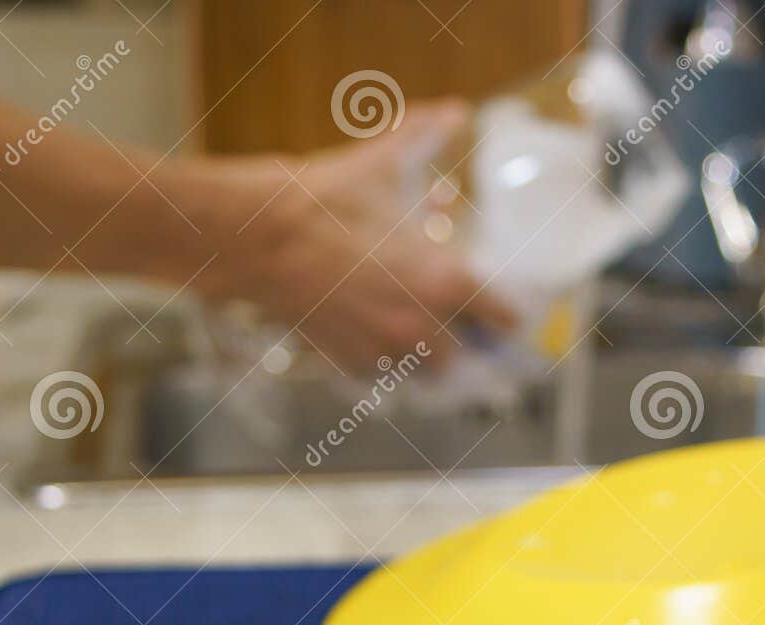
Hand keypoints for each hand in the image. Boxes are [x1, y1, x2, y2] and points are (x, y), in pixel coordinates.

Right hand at [185, 102, 516, 374]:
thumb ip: (429, 136)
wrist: (258, 236)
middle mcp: (423, 327)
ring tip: (416, 323)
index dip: (507, 311)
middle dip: (464, 334)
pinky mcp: (350, 361)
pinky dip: (387, 357)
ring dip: (428, 352)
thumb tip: (455, 111)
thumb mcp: (386, 162)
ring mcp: (385, 350)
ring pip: (428, 371)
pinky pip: (385, 372)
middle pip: (468, 354)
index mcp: (447, 283)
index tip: (504, 306)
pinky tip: (376, 328)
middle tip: (454, 311)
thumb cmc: (326, 199)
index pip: (504, 318)